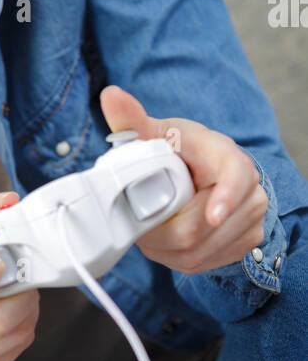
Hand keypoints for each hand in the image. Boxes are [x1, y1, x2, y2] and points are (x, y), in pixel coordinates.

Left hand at [100, 84, 268, 274]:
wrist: (205, 175)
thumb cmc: (181, 152)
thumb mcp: (157, 133)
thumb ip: (131, 120)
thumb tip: (111, 96)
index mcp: (227, 156)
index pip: (236, 176)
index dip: (225, 198)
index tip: (211, 215)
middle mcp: (249, 190)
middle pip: (199, 228)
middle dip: (159, 230)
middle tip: (138, 217)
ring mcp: (250, 221)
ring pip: (197, 252)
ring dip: (163, 247)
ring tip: (151, 225)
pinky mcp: (243, 246)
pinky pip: (201, 265)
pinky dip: (175, 257)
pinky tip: (166, 240)